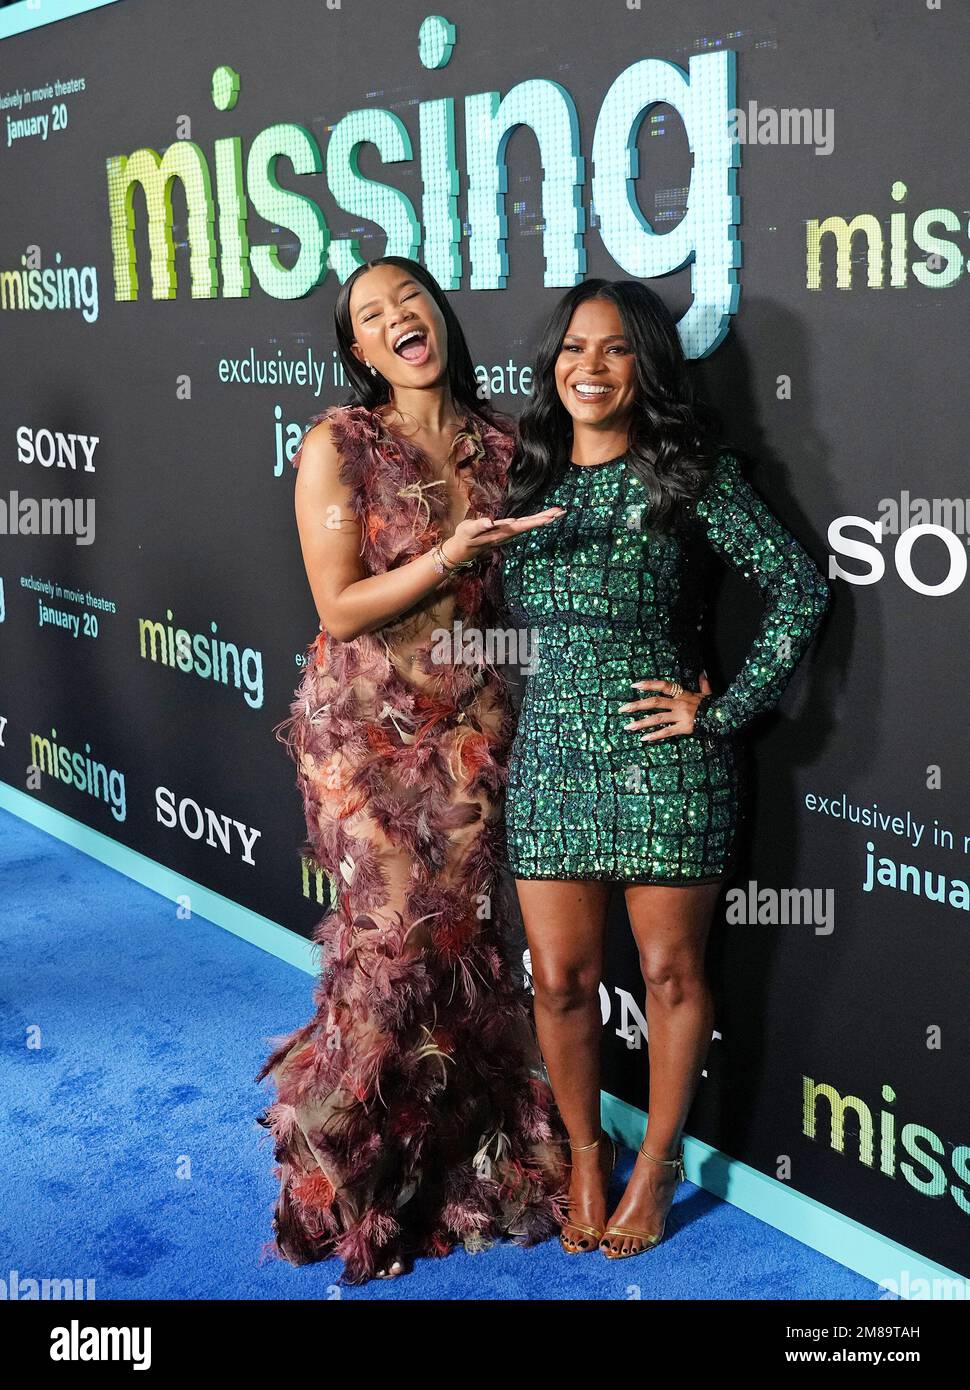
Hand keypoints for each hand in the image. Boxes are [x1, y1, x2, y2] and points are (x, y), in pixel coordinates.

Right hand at [441, 508, 565, 564]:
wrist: (464, 548)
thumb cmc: (465, 537)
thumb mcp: (469, 530)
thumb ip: (479, 526)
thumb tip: (490, 521)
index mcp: (502, 532)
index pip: (523, 525)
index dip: (537, 521)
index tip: (550, 517)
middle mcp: (509, 533)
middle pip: (531, 524)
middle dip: (546, 518)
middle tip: (562, 511)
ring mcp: (509, 532)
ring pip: (529, 524)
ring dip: (544, 519)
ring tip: (558, 513)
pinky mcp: (507, 530)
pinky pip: (524, 524)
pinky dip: (535, 520)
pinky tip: (544, 518)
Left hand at [618, 671, 713, 741]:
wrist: (723, 717)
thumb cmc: (713, 705)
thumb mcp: (707, 693)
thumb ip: (703, 683)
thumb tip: (703, 672)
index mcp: (682, 694)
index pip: (663, 686)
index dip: (648, 684)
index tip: (633, 685)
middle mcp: (679, 703)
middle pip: (654, 702)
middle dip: (636, 705)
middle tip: (622, 709)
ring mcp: (681, 716)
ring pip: (657, 719)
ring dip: (641, 723)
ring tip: (628, 727)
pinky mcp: (684, 728)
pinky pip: (667, 732)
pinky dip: (655, 735)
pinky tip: (644, 739)